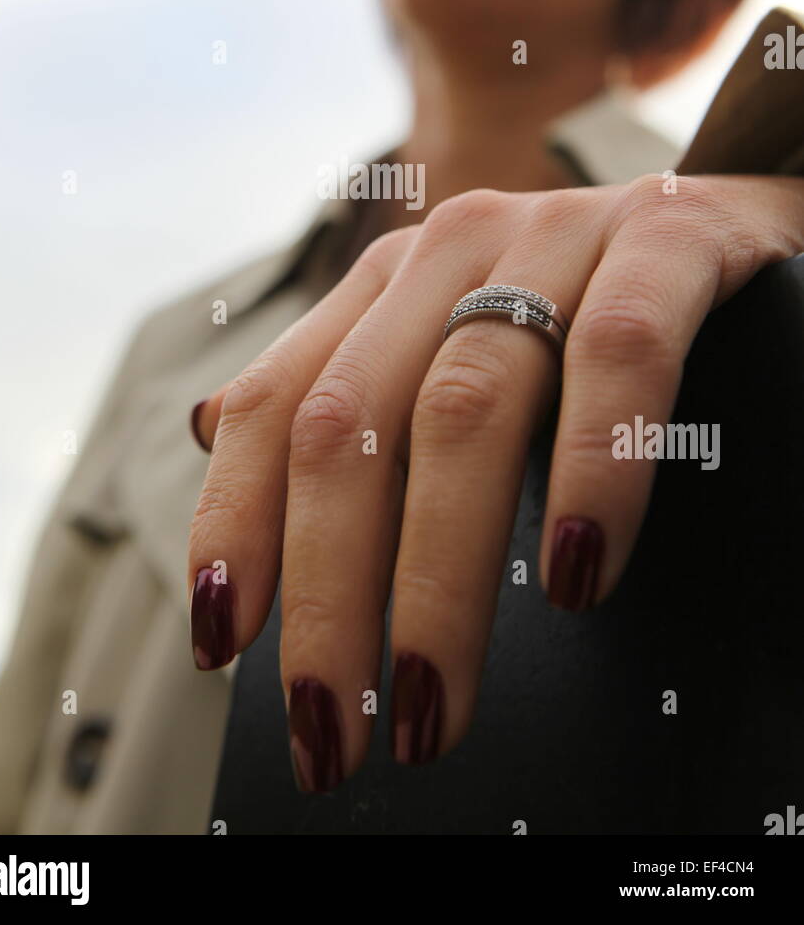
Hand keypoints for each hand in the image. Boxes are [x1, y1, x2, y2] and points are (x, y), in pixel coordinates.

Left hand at [188, 173, 803, 789]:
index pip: (273, 402)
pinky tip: (577, 577)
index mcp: (391, 283)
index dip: (233, 521)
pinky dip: (593, 471)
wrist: (745, 215)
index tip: (221, 645)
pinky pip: (619, 355)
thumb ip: (343, 385)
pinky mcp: (668, 240)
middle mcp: (455, 250)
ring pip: (467, 409)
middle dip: (328, 592)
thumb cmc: (592, 307)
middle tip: (331, 730)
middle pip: (351, 424)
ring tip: (433, 702)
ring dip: (439, 574)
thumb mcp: (456, 342)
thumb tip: (200, 432)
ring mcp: (559, 235)